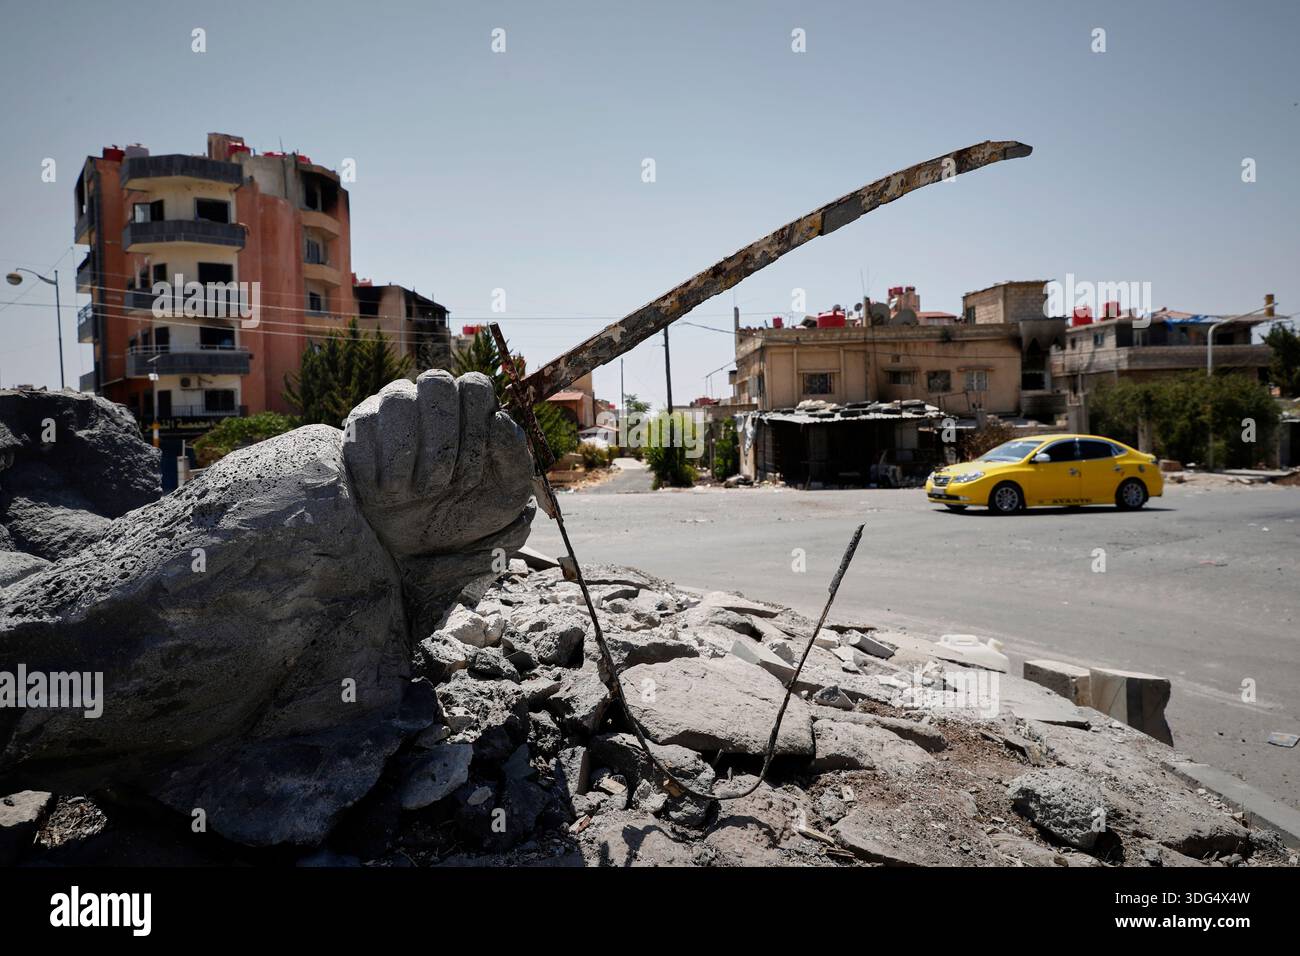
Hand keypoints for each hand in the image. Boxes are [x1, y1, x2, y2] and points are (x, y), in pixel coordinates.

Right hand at [342, 371, 533, 561]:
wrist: (429, 546)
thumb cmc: (473, 509)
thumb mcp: (508, 492)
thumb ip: (514, 455)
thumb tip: (497, 418)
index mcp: (471, 407)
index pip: (474, 384)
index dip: (475, 427)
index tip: (474, 472)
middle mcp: (430, 399)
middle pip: (436, 382)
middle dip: (444, 437)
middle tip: (444, 483)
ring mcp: (391, 411)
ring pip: (398, 398)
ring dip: (410, 451)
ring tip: (417, 492)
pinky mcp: (358, 433)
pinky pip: (362, 429)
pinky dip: (379, 469)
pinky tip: (390, 494)